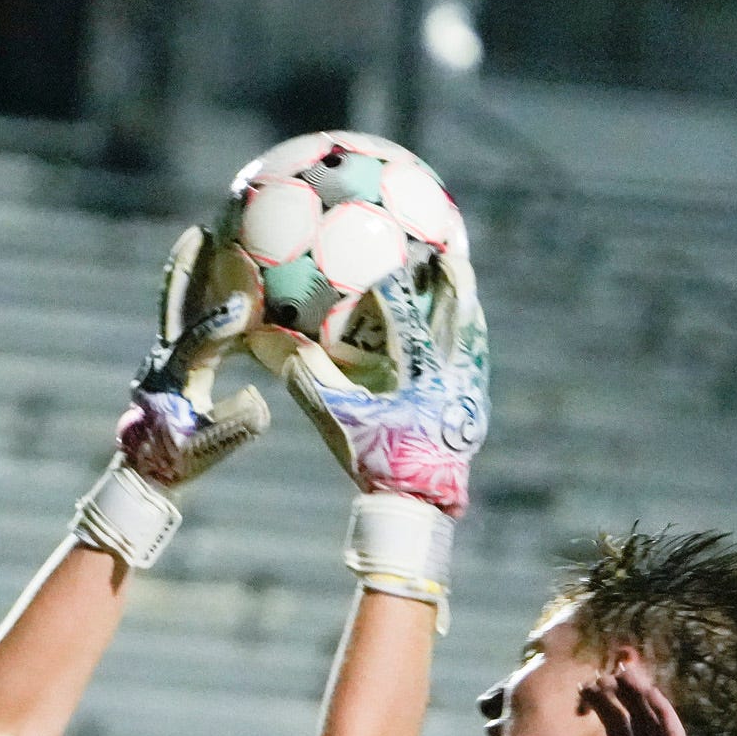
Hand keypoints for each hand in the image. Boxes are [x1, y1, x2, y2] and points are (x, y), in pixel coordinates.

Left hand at [113, 226, 271, 490]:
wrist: (146, 471)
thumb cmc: (176, 462)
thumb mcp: (205, 451)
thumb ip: (232, 428)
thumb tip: (259, 401)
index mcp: (171, 376)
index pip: (196, 341)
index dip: (218, 323)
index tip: (244, 306)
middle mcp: (163, 358)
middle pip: (176, 303)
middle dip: (191, 267)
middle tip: (204, 229)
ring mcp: (166, 356)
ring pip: (181, 304)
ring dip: (197, 272)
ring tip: (216, 237)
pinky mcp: (174, 359)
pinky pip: (191, 316)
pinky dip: (205, 293)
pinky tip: (230, 279)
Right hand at [265, 260, 488, 515]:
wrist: (418, 500)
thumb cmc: (374, 457)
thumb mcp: (335, 417)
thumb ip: (305, 374)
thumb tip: (261, 337)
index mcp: (422, 372)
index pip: (410, 314)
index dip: (399, 279)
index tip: (387, 247)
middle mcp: (455, 371)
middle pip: (460, 308)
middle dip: (454, 271)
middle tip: (445, 236)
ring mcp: (470, 385)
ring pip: (472, 327)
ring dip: (463, 296)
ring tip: (455, 266)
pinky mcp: (475, 399)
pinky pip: (471, 351)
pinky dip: (463, 327)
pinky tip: (453, 319)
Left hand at [571, 666, 713, 735]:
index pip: (614, 728)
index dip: (603, 707)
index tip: (586, 686)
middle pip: (632, 718)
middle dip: (619, 694)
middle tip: (603, 671)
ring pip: (652, 720)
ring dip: (642, 695)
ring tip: (627, 670)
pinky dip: (664, 714)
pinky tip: (653, 695)